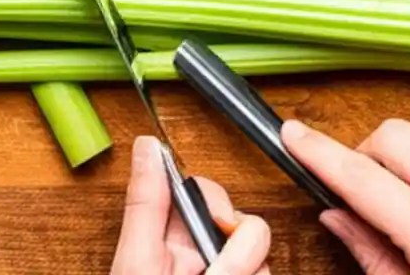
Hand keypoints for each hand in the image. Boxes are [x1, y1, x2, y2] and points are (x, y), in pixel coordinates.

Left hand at [111, 136, 271, 274]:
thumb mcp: (138, 259)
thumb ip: (147, 204)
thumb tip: (147, 146)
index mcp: (172, 238)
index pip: (208, 195)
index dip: (218, 204)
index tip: (219, 223)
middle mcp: (202, 256)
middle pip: (246, 223)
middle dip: (243, 248)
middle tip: (219, 273)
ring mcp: (229, 272)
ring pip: (263, 255)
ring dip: (248, 269)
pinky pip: (271, 274)